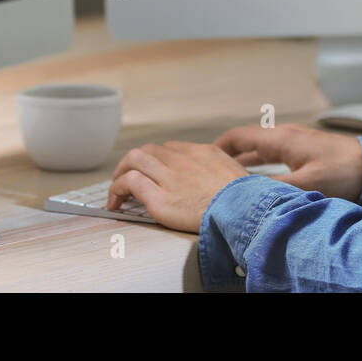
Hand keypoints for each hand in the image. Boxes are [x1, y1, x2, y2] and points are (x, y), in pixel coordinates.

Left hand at [105, 141, 250, 232]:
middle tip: (128, 177)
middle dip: (134, 162)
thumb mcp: (238, 175)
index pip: (171, 149)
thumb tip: (223, 182)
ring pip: (134, 160)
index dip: (158, 160)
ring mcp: (170, 176)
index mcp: (204, 152)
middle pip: (149, 150)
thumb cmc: (246, 200)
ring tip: (117, 188)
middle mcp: (183, 159)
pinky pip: (130, 183)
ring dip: (120, 173)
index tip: (154, 171)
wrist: (245, 211)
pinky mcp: (159, 197)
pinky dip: (117, 189)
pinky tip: (115, 201)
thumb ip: (224, 173)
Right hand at [212, 122, 361, 201]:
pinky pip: (273, 155)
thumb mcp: (306, 184)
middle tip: (208, 170)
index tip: (201, 159)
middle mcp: (285, 135)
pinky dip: (259, 164)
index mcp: (281, 138)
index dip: (218, 147)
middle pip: (247, 142)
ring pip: (260, 149)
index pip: (239, 137)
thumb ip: (275, 189)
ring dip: (243, 161)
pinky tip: (258, 178)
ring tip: (226, 175)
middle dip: (227, 155)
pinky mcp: (305, 151)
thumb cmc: (344, 171)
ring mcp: (295, 141)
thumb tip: (247, 196)